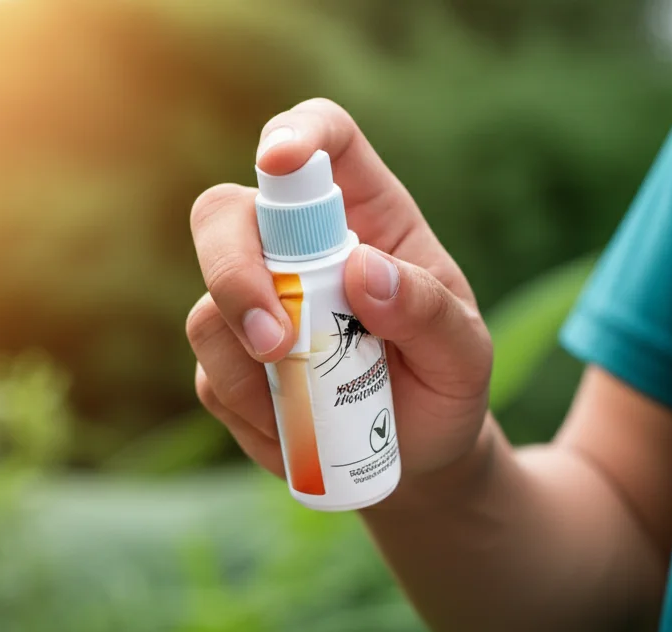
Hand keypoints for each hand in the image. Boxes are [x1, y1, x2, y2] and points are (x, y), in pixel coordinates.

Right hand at [187, 98, 492, 497]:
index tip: (280, 161)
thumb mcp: (463, 353)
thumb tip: (361, 270)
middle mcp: (296, 252)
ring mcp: (257, 310)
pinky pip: (212, 380)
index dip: (298, 134)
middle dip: (233, 270)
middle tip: (275, 340)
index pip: (326, 141)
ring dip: (247, 364)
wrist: (418, 456)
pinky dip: (252, 413)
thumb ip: (426, 310)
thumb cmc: (445, 386)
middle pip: (225, 215)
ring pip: (207, 310)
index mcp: (366, 217)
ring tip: (313, 408)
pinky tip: (297, 430)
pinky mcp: (233, 369)